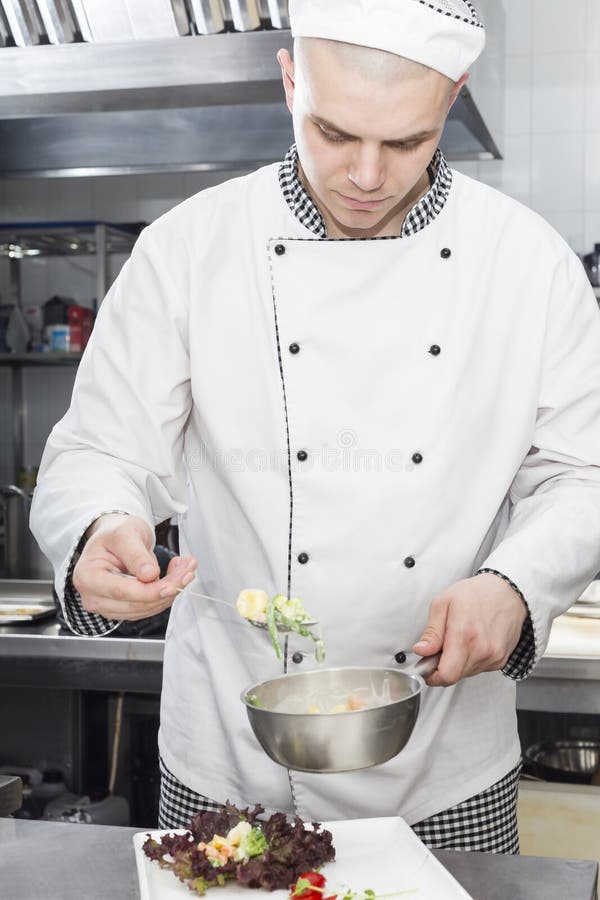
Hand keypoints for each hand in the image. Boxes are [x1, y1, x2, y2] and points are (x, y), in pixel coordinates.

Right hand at [73, 513, 196, 620]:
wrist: (116, 538)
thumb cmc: (115, 533)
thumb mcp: (125, 534)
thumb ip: (136, 554)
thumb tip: (149, 575)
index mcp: (87, 577)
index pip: (121, 591)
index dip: (150, 591)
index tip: (172, 584)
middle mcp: (94, 597)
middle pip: (136, 603)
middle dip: (167, 588)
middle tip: (188, 569)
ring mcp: (108, 606)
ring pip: (147, 608)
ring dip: (171, 590)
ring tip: (184, 568)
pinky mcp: (124, 609)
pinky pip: (150, 607)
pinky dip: (166, 593)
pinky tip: (175, 576)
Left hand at [412, 573, 527, 686]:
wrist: (507, 592)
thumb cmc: (476, 594)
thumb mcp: (443, 603)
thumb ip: (431, 632)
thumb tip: (421, 651)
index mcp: (464, 634)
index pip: (446, 675)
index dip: (432, 676)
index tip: (426, 668)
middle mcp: (482, 650)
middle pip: (454, 677)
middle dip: (443, 666)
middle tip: (442, 645)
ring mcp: (494, 657)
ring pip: (466, 673)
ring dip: (457, 662)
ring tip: (460, 639)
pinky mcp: (501, 660)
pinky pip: (478, 669)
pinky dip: (471, 660)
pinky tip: (473, 641)